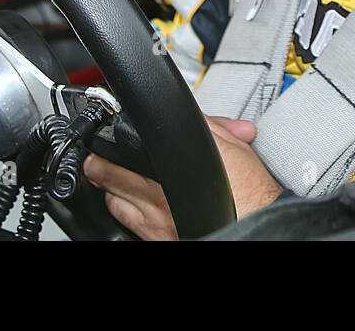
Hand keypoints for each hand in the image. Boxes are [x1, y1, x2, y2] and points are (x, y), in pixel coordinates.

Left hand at [83, 116, 283, 239]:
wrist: (260, 228)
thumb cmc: (251, 196)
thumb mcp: (232, 149)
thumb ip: (207, 127)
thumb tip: (191, 112)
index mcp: (170, 173)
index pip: (125, 151)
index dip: (110, 143)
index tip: (104, 138)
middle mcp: (157, 202)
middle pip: (110, 180)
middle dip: (98, 167)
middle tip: (95, 161)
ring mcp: (155, 227)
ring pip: (115, 206)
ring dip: (109, 193)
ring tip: (110, 183)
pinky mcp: (159, 242)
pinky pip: (130, 228)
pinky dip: (127, 217)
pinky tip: (135, 210)